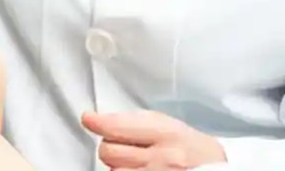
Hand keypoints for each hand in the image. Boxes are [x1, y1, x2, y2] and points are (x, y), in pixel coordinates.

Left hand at [82, 110, 226, 169]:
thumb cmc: (195, 150)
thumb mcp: (171, 126)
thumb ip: (138, 124)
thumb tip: (104, 121)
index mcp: (166, 134)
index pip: (118, 127)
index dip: (98, 122)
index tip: (89, 118)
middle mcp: (160, 159)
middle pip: (108, 151)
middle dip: (109, 146)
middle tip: (121, 144)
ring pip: (112, 170)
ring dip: (116, 164)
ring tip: (132, 161)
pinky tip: (134, 169)